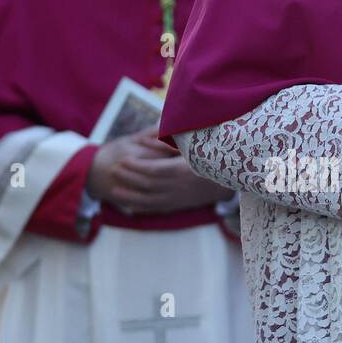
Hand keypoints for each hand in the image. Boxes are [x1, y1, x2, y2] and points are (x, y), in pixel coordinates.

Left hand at [86, 129, 232, 213]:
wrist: (228, 178)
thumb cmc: (210, 156)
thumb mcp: (195, 145)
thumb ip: (174, 141)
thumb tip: (153, 134)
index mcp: (184, 170)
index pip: (155, 170)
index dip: (138, 166)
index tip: (124, 159)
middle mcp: (180, 186)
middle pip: (149, 184)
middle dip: (129, 177)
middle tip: (113, 169)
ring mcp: (179, 198)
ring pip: (150, 200)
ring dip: (130, 195)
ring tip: (113, 190)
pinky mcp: (178, 204)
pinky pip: (156, 208)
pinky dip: (141, 207)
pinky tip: (127, 204)